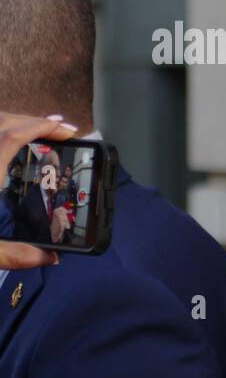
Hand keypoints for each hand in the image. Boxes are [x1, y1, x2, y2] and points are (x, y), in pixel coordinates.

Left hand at [0, 112, 78, 269]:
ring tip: (35, 133)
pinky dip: (0, 134)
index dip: (43, 127)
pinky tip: (7, 149)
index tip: (68, 130)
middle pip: (3, 122)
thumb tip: (50, 257)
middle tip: (59, 130)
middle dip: (33, 120)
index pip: (14, 136)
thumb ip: (16, 255)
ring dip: (14, 124)